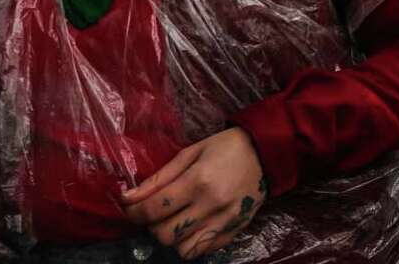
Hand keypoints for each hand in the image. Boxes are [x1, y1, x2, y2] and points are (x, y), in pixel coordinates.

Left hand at [122, 127, 267, 259]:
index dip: (134, 212)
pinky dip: (190, 245)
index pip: (154, 209)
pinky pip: (202, 251)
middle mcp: (211, 205)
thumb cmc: (227, 147)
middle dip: (152, 225)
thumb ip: (160, 177)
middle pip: (165, 233)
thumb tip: (129, 197)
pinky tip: (192, 228)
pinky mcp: (234, 231)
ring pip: (181, 247)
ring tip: (176, 220)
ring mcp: (224, 221)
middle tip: (157, 211)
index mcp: (198, 181)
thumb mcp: (192, 152)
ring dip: (171, 236)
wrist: (269, 152)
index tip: (130, 208)